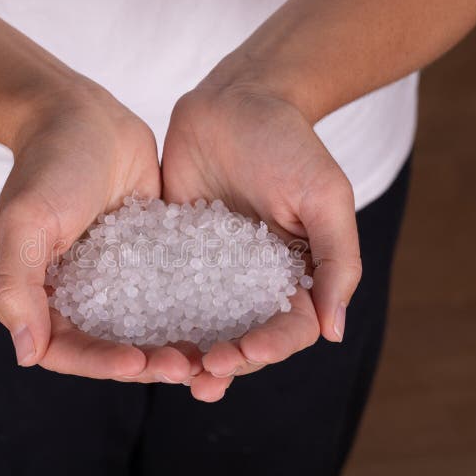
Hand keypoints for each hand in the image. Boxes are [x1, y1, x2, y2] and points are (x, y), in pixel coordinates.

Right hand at [0, 83, 198, 383]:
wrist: (83, 115)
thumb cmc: (46, 165)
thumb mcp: (25, 223)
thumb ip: (17, 287)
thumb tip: (26, 354)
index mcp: (38, 297)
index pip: (68, 351)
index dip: (102, 365)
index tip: (140, 363)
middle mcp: (75, 296)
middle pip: (111, 348)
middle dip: (148, 363)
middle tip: (189, 366)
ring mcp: (113, 279)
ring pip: (143, 328)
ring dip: (173, 345)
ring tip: (209, 354)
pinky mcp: (145, 259)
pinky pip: (166, 294)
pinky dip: (189, 311)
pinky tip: (222, 320)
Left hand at [161, 72, 361, 400]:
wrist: (237, 100)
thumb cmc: (289, 143)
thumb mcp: (324, 196)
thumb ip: (336, 260)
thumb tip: (334, 332)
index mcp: (298, 273)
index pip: (289, 328)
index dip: (268, 349)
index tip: (241, 355)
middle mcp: (256, 279)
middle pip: (245, 337)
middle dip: (228, 361)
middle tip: (201, 372)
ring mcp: (215, 268)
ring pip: (206, 325)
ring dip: (193, 354)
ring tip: (173, 374)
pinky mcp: (178, 250)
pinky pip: (168, 291)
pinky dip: (158, 317)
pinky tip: (139, 336)